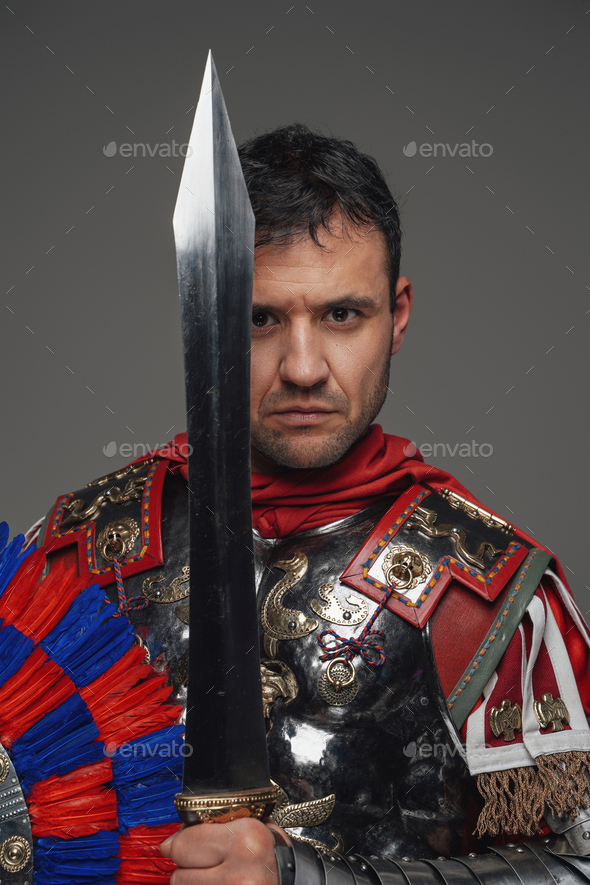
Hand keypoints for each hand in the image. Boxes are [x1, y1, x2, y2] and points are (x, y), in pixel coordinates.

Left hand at [160, 818, 290, 884]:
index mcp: (246, 839)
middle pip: (179, 875)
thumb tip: (173, 838)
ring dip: (194, 883)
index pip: (184, 845)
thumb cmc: (271, 852)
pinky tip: (219, 883)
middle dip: (186, 868)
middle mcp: (240, 873)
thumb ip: (215, 825)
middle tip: (203, 863)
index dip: (178, 844)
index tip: (176, 844)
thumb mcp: (253, 825)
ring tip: (215, 875)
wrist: (293, 881)